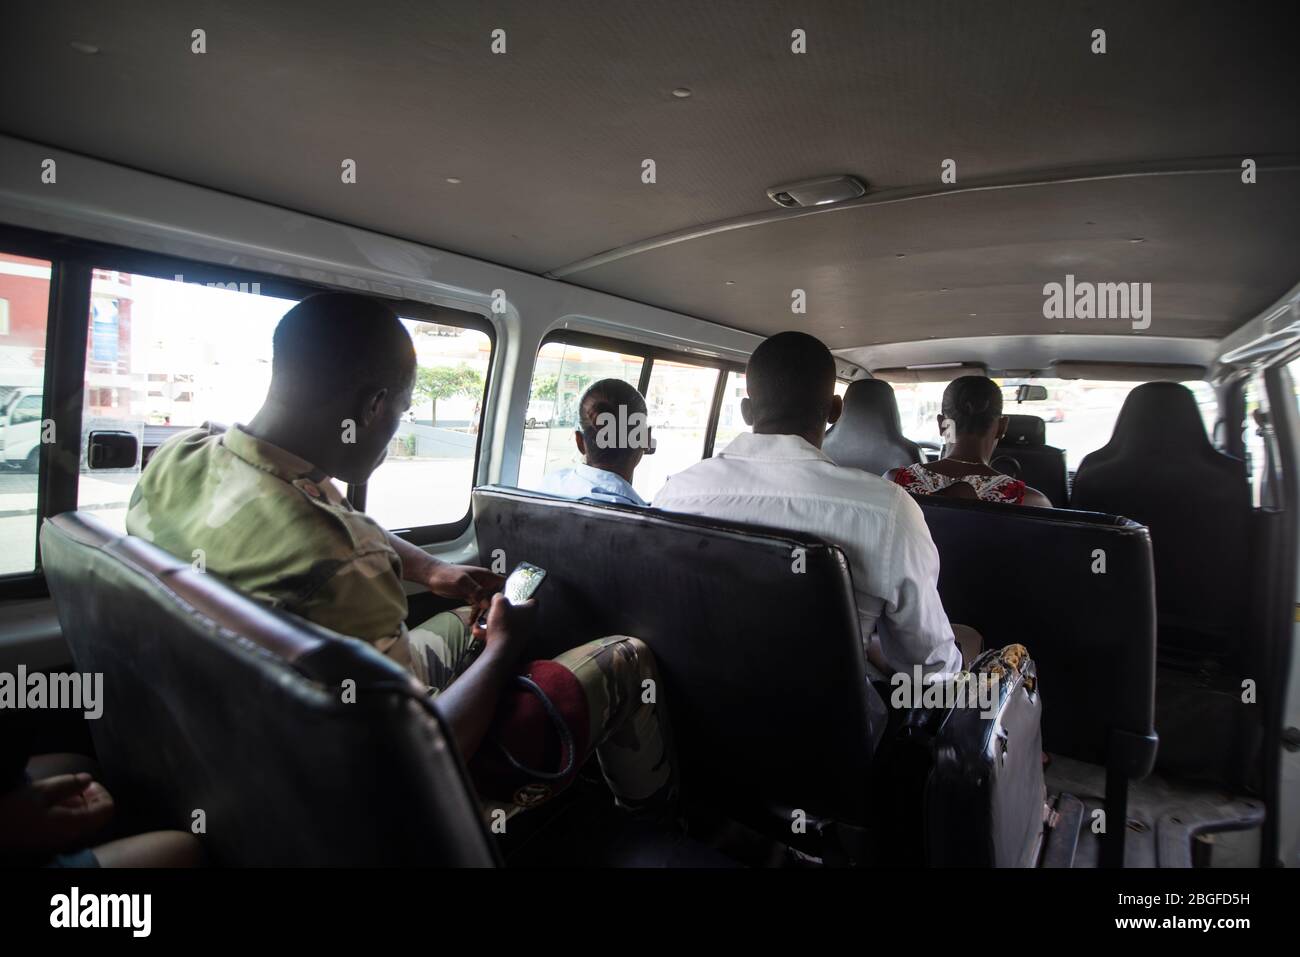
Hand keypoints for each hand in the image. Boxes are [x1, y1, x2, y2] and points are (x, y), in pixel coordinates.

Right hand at [0, 773, 114, 853]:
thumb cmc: (13, 811)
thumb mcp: (42, 791)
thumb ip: (70, 783)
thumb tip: (88, 779)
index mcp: (74, 825)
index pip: (107, 809)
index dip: (101, 792)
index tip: (85, 783)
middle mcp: (70, 837)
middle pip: (95, 816)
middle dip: (88, 797)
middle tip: (71, 785)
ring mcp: (58, 842)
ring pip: (80, 822)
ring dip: (75, 804)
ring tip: (57, 793)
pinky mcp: (46, 842)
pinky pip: (65, 827)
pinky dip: (63, 813)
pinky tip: (47, 804)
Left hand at [427, 563, 503, 616]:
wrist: (432, 576)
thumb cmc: (447, 575)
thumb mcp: (462, 582)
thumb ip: (476, 591)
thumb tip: (488, 604)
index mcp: (485, 576)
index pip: (503, 583)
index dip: (507, 593)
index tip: (506, 606)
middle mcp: (484, 583)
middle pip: (496, 595)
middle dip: (495, 607)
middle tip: (494, 620)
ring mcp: (477, 590)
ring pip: (486, 602)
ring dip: (485, 612)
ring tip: (482, 624)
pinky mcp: (470, 596)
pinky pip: (477, 606)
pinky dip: (475, 614)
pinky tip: (472, 622)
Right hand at [474, 593, 534, 665]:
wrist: (501, 649)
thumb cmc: (504, 624)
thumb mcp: (499, 603)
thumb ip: (499, 597)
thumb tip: (499, 597)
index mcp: (531, 610)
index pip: (532, 600)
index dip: (523, 597)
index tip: (513, 597)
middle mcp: (530, 622)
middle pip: (517, 612)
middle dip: (504, 611)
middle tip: (495, 609)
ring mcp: (522, 634)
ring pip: (507, 624)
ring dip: (495, 622)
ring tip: (484, 622)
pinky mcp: (514, 643)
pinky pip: (502, 634)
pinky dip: (492, 633)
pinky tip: (480, 632)